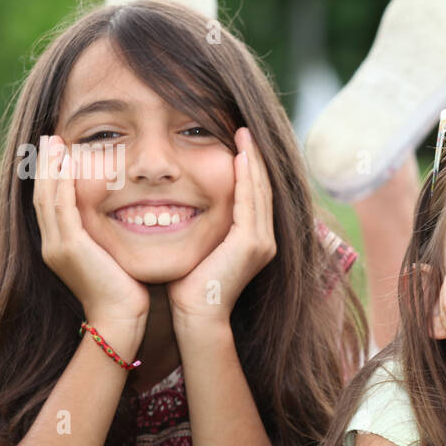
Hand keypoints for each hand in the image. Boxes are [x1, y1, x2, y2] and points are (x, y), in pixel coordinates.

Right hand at [32, 134, 147, 327]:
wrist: (120, 320)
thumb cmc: (127, 293)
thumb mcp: (113, 258)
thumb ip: (109, 238)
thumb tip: (127, 217)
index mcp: (61, 248)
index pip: (50, 204)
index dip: (51, 177)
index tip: (58, 152)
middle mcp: (53, 245)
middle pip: (42, 195)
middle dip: (44, 166)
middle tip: (50, 139)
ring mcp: (58, 246)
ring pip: (46, 197)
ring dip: (50, 167)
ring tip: (54, 142)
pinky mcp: (69, 247)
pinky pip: (60, 206)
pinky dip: (61, 183)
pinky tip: (66, 163)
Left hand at [167, 127, 276, 325]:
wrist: (196, 316)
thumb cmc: (187, 287)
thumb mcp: (197, 248)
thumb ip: (200, 226)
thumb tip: (180, 204)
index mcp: (253, 241)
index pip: (254, 195)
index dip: (249, 167)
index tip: (238, 142)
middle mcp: (265, 240)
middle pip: (262, 188)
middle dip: (254, 157)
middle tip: (245, 129)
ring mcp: (262, 242)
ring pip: (260, 190)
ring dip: (252, 160)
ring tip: (244, 134)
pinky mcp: (252, 243)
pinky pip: (251, 200)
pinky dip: (246, 176)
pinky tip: (239, 155)